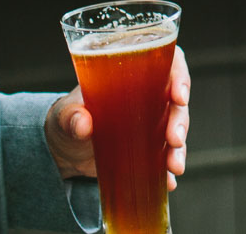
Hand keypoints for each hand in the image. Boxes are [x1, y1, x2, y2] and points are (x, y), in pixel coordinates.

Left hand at [45, 46, 192, 185]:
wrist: (64, 148)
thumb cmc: (68, 117)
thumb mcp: (64, 114)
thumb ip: (71, 116)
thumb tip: (84, 124)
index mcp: (133, 74)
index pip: (169, 63)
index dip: (180, 75)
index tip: (179, 95)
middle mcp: (149, 96)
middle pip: (177, 100)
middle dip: (180, 120)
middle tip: (173, 139)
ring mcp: (152, 123)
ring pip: (177, 129)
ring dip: (179, 148)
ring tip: (174, 166)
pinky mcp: (149, 148)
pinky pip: (166, 156)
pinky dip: (168, 170)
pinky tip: (168, 182)